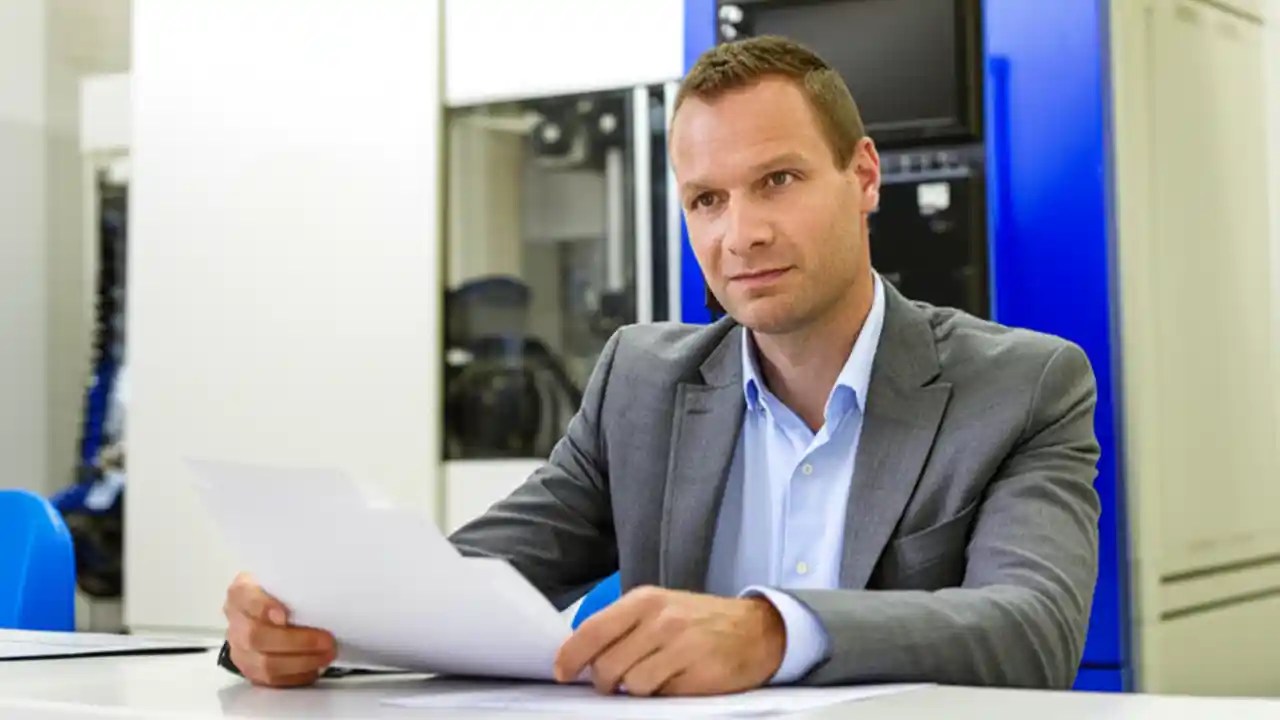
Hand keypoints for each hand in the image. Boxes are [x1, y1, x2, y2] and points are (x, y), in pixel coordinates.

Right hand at [223, 572, 335, 687]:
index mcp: (241, 592)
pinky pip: (270, 680)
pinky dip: (295, 676)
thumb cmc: (278, 592)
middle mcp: (236, 620)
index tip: (284, 615)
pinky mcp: (249, 670)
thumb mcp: (283, 577)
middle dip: (296, 641)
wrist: (263, 611)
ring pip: (264, 664)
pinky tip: (314, 668)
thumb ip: (294, 580)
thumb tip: (327, 581)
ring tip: (326, 655)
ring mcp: (239, 648)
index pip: (244, 597)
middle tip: (326, 640)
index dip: (262, 608)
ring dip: (301, 662)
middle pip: (255, 637)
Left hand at [553, 586, 784, 696]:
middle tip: (615, 683)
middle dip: (606, 682)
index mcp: (645, 600)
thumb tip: (583, 657)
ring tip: (653, 678)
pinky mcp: (698, 672)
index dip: (571, 656)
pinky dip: (661, 695)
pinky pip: (661, 695)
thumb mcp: (660, 610)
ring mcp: (681, 645)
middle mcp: (661, 619)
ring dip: (636, 689)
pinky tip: (674, 681)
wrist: (756, 630)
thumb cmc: (700, 621)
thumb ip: (623, 627)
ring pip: (632, 684)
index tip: (563, 673)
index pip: (593, 630)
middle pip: (607, 665)